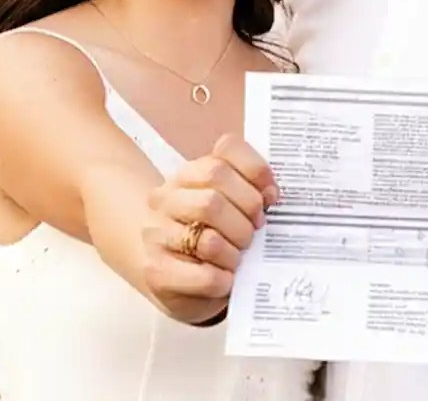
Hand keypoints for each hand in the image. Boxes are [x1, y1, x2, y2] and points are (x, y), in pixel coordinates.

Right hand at [142, 133, 279, 323]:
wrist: (165, 276)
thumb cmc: (206, 238)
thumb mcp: (225, 208)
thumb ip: (248, 193)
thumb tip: (270, 194)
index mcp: (189, 174)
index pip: (226, 149)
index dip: (257, 170)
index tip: (271, 195)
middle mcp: (167, 197)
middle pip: (216, 188)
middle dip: (248, 212)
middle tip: (255, 232)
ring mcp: (157, 233)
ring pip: (209, 238)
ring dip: (235, 252)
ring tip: (237, 259)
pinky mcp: (156, 271)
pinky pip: (204, 276)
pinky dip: (224, 280)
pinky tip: (226, 280)